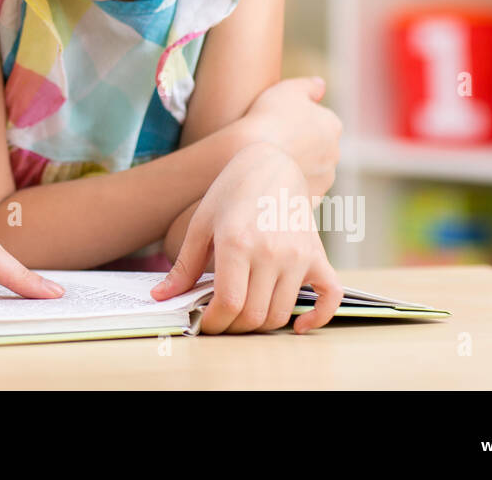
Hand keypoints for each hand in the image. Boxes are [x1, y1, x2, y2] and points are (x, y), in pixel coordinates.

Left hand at [150, 142, 342, 334]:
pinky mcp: (317, 255)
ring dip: (260, 325)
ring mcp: (298, 255)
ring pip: (280, 313)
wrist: (271, 163)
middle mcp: (271, 252)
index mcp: (237, 243)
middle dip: (231, 327)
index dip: (213, 323)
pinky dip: (316, 318)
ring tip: (243, 316)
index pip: (229, 303)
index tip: (204, 323)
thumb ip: (184, 266)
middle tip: (219, 320)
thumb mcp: (201, 224)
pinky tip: (298, 326)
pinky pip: (330, 297)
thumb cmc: (231, 191)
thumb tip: (161, 297)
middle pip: (254, 314)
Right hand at [240, 76, 341, 196]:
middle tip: (271, 143)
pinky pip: (298, 192)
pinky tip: (269, 181)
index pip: (319, 121)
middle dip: (300, 147)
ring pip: (309, 172)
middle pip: (317, 148)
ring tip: (267, 165)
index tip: (276, 123)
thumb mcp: (287, 90)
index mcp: (332, 125)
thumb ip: (308, 86)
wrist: (253, 159)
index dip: (296, 121)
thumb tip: (320, 85)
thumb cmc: (269, 119)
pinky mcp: (309, 200)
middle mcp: (334, 154)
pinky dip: (287, 188)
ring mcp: (323, 180)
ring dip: (295, 169)